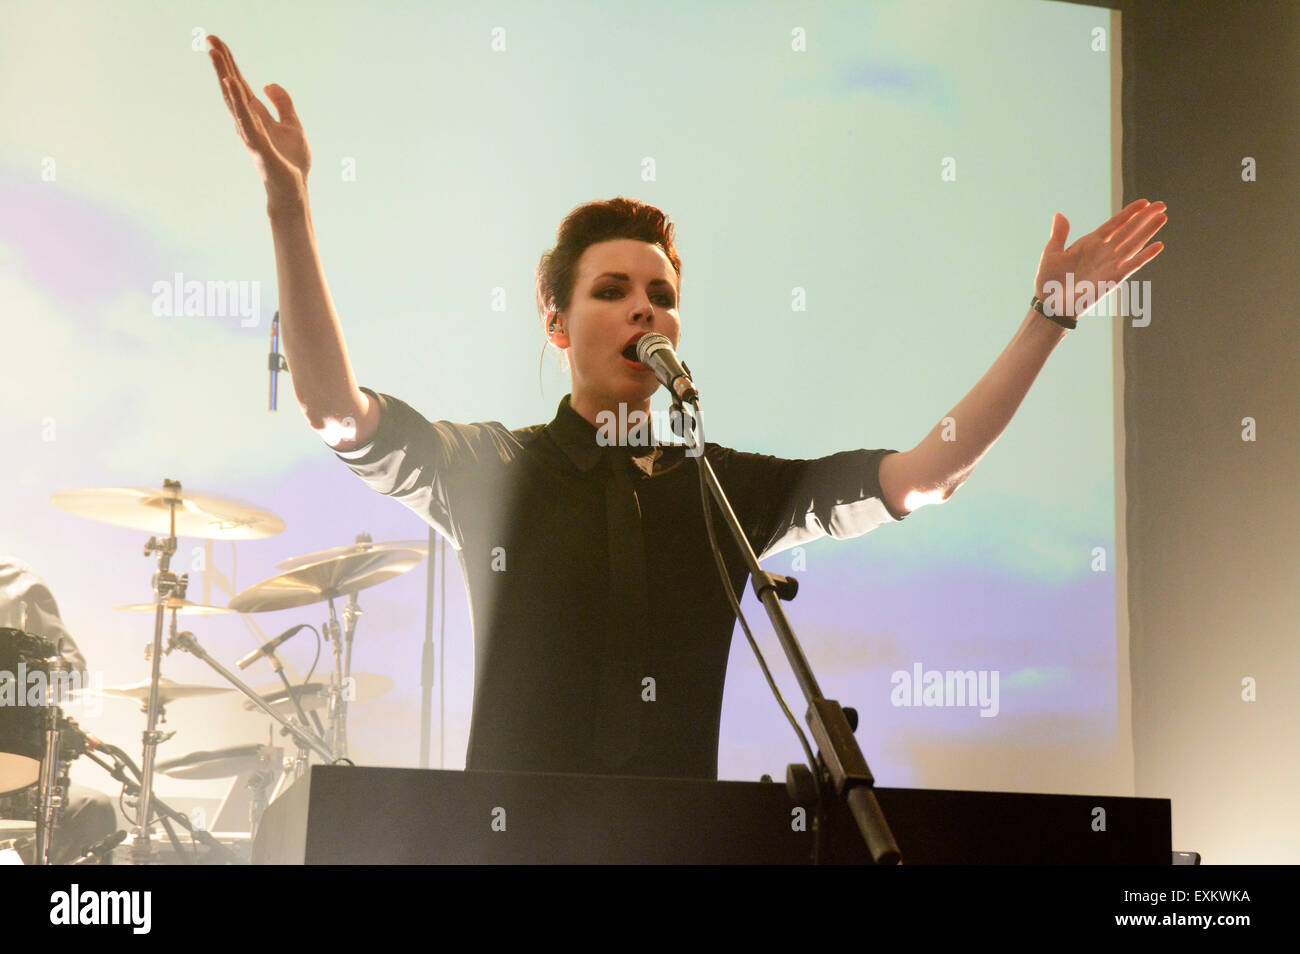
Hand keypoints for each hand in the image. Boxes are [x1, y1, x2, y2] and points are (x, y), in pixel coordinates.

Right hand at [207, 34, 311, 199]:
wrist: (294, 188)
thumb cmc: (291, 161)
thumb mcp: (292, 125)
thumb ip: (282, 104)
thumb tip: (267, 83)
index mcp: (255, 114)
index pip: (239, 83)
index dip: (229, 62)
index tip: (214, 40)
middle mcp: (247, 120)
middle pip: (232, 86)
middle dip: (222, 62)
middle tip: (209, 38)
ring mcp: (250, 131)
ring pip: (234, 99)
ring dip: (225, 75)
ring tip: (215, 54)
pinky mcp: (258, 144)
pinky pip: (246, 119)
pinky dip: (238, 102)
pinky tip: (232, 85)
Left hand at [1034, 199, 1166, 317]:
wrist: (1051, 305)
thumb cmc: (1049, 281)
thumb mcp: (1052, 253)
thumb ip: (1059, 234)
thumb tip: (1059, 214)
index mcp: (1090, 243)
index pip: (1115, 224)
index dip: (1129, 213)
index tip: (1144, 202)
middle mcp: (1104, 252)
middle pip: (1129, 230)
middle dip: (1145, 217)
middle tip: (1161, 204)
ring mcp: (1111, 264)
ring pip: (1134, 243)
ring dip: (1148, 231)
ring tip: (1163, 217)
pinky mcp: (1114, 278)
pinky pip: (1133, 264)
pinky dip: (1146, 255)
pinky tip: (1159, 245)